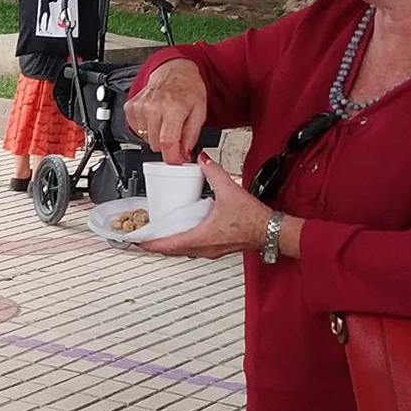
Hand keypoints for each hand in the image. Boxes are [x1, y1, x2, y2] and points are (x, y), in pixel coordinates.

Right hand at [125, 59, 208, 163]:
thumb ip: (191, 136)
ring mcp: (140, 107)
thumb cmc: (188, 89)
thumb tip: (183, 154)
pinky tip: (154, 118)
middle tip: (175, 133)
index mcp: (173, 108)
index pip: (167, 143)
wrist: (174, 71)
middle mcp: (154, 107)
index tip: (176, 161)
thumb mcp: (200, 112)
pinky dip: (146, 129)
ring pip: (145, 139)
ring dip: (155, 136)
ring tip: (165, 122)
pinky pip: (136, 130)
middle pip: (155, 144)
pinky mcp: (130, 107)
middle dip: (166, 145)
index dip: (172, 157)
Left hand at [138, 156, 268, 258]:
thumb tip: (202, 159)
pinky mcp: (218, 249)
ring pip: (183, 252)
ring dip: (170, 245)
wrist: (273, 230)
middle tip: (142, 237)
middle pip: (172, 251)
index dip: (150, 243)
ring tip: (158, 235)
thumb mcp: (229, 190)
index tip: (137, 241)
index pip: (168, 245)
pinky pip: (194, 249)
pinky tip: (182, 233)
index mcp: (201, 238)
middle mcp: (204, 248)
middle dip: (156, 244)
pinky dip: (183, 244)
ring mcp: (211, 251)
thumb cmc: (254, 219)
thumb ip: (213, 172)